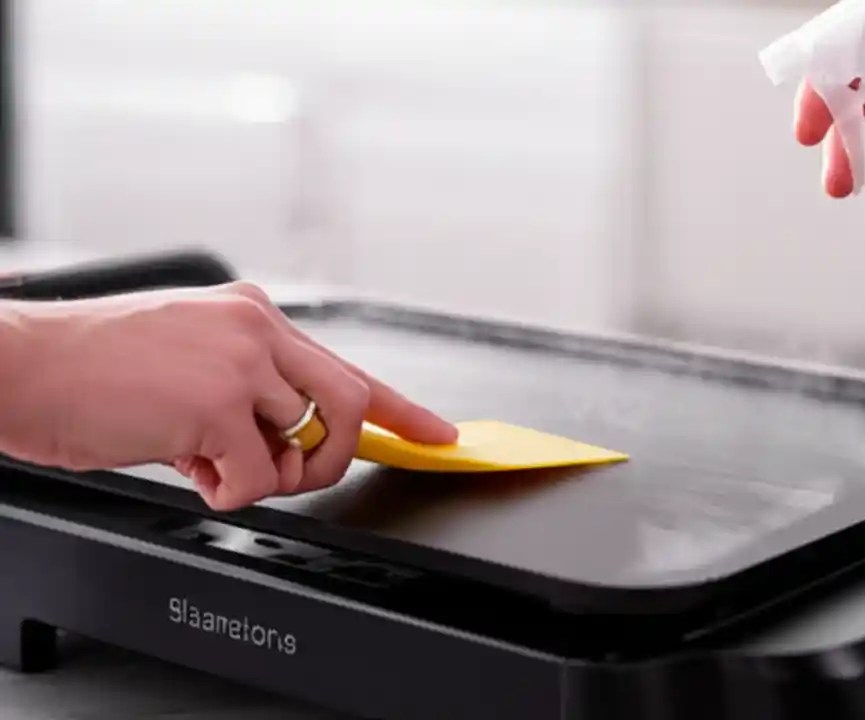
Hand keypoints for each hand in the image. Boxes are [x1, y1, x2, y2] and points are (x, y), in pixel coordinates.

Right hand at [0, 282, 456, 510]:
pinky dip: (228, 492)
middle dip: (334, 454)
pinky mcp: (216, 403)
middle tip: (289, 472)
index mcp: (251, 314)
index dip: (400, 406)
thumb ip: (245, 393)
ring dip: (264, 474)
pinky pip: (258, 476)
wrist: (19, 365)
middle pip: (351, 401)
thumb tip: (286, 443)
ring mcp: (240, 362)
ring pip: (304, 443)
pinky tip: (186, 470)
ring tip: (206, 461)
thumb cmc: (89, 370)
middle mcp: (256, 328)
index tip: (438, 432)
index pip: (345, 364)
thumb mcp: (185, 363)